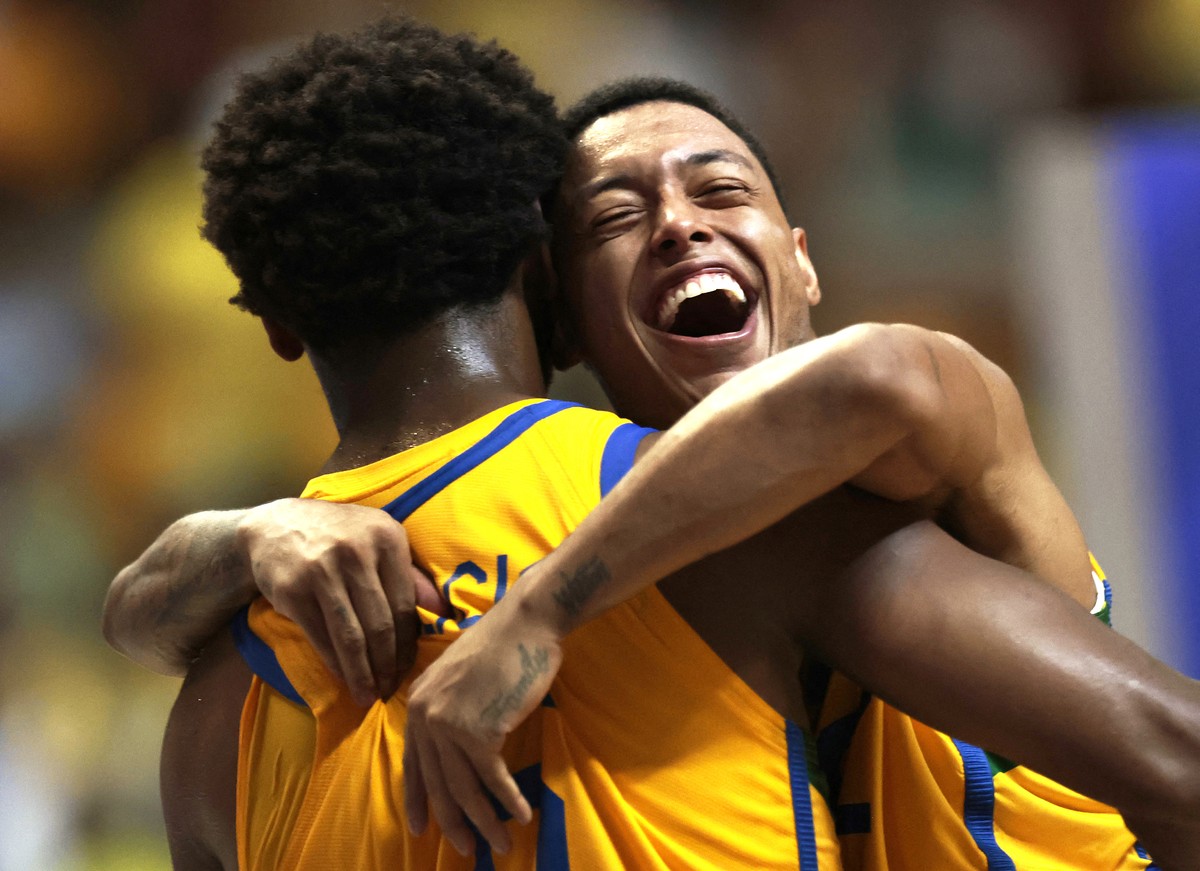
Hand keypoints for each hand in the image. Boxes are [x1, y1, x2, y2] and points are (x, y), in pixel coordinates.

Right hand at [236, 498, 447, 705]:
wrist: (273, 526)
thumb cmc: (337, 538)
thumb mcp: (377, 541)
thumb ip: (409, 575)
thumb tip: (444, 612)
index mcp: (387, 537)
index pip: (406, 604)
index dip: (408, 644)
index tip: (408, 670)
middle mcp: (357, 551)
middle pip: (380, 624)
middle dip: (387, 666)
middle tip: (389, 690)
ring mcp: (322, 570)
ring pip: (351, 637)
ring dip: (362, 674)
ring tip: (369, 695)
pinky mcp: (293, 590)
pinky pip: (321, 638)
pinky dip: (335, 664)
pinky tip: (344, 678)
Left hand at [403, 591, 561, 855]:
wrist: (526, 622)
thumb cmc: (502, 644)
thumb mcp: (459, 676)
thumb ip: (450, 707)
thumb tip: (457, 743)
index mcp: (419, 702)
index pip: (414, 762)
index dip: (418, 798)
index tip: (419, 827)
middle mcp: (426, 716)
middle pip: (439, 783)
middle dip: (453, 822)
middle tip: (465, 849)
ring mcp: (450, 725)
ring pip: (464, 788)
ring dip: (485, 821)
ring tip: (500, 845)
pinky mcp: (479, 731)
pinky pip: (493, 778)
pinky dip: (508, 800)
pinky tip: (523, 814)